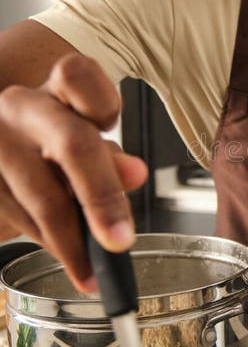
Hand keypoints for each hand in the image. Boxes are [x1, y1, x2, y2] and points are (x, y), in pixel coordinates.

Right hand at [0, 53, 147, 290]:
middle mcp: (21, 108)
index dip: (104, 105)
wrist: (1, 146)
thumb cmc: (51, 142)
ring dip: (72, 242)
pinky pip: (19, 219)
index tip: (124, 140)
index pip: (79, 76)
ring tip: (93, 271)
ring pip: (41, 196)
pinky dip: (47, 244)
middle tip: (120, 242)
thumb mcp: (81, 139)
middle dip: (101, 198)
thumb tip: (135, 173)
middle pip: (72, 144)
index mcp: (55, 88)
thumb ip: (110, 156)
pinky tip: (65, 255)